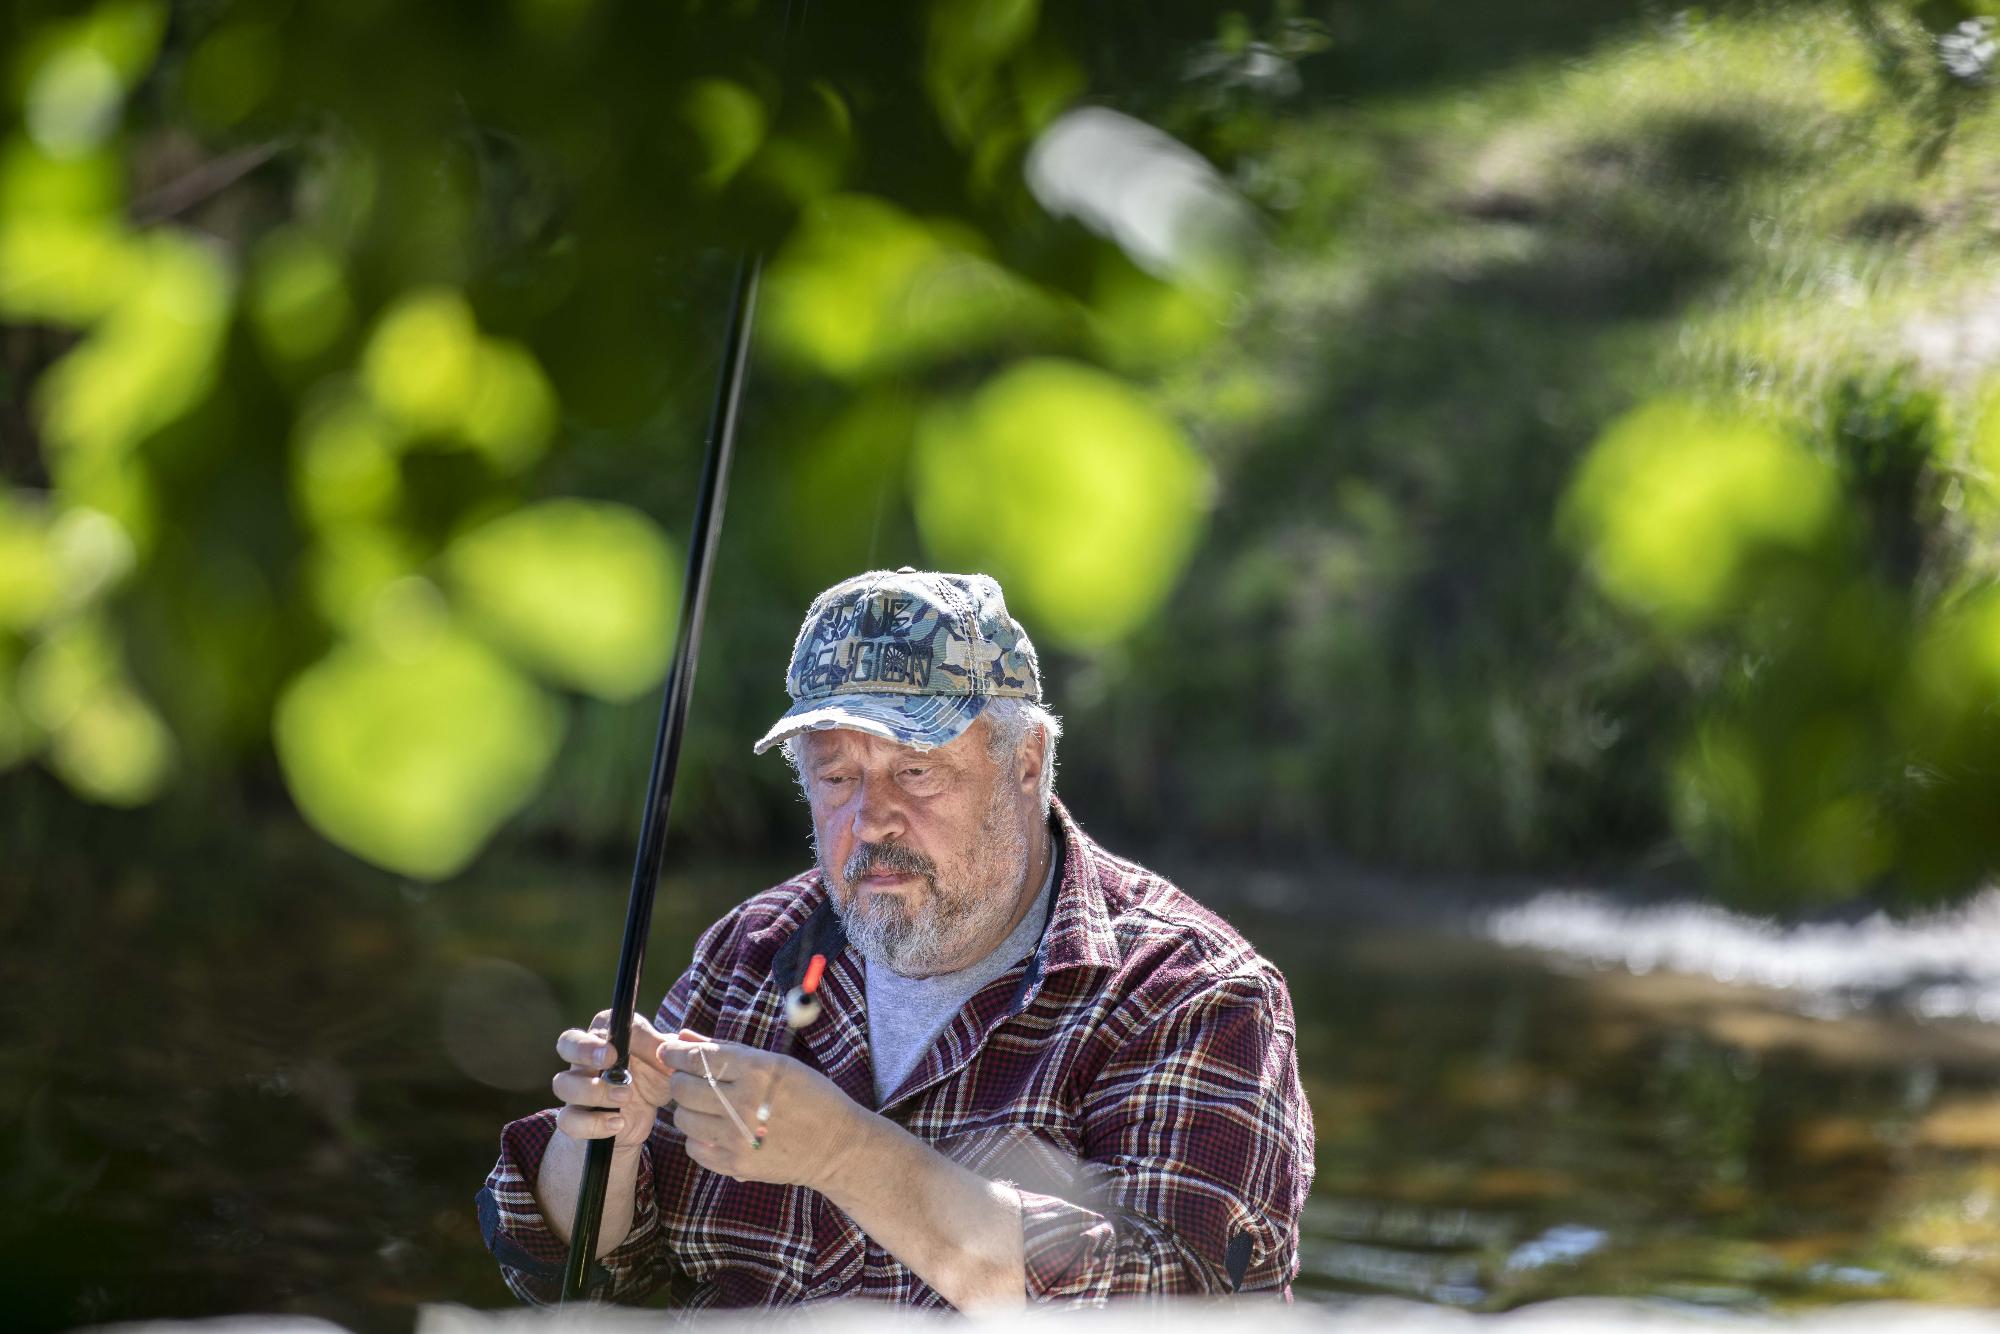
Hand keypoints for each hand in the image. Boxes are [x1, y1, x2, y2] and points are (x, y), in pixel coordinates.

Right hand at [550, 1009, 674, 1151]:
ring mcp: (576, 1089)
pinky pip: (568, 1120)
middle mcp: (585, 1060)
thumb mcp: (665, 1065)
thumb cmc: (652, 1080)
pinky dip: (593, 1124)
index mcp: (607, 1038)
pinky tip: (617, 1123)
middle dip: (583, 1050)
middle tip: (610, 1062)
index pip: (595, 1026)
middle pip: (566, 1043)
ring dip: (594, 1090)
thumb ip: (666, 1052)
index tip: (615, 1052)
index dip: (600, 1037)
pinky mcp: (575, 1119)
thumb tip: (671, 1045)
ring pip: (563, 1084)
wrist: (643, 1119)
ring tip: (626, 1097)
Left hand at [659, 1030, 870, 1192]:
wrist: (836, 1145)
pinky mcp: (736, 1164)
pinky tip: (716, 1129)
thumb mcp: (776, 1063)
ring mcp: (738, 1137)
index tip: (668, 1052)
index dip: (675, 1053)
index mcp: (758, 1070)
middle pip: (683, 1088)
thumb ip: (727, 1049)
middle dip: (680, 1080)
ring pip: (683, 1118)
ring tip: (706, 1106)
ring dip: (688, 1109)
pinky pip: (694, 1147)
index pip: (698, 1058)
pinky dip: (698, 1137)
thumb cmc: (811, 1096)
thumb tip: (684, 1036)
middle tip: (690, 1080)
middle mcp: (744, 1103)